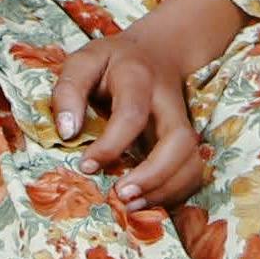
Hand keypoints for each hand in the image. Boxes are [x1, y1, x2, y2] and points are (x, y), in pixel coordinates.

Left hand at [55, 0, 243, 213]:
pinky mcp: (186, 141)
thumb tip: (67, 133)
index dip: (111, 145)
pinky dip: (174, 193)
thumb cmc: (113, 61)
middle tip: (121, 196)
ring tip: (131, 207)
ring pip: (192, 160)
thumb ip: (69, 90)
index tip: (86, 166)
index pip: (132, 114)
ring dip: (167, 189)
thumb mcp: (84, 61)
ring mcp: (182, 124)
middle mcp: (168, 103)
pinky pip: (192, 171)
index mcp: (139, 78)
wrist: (159, 51)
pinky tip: (146, 202)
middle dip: (154, 175)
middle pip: (179, 141)